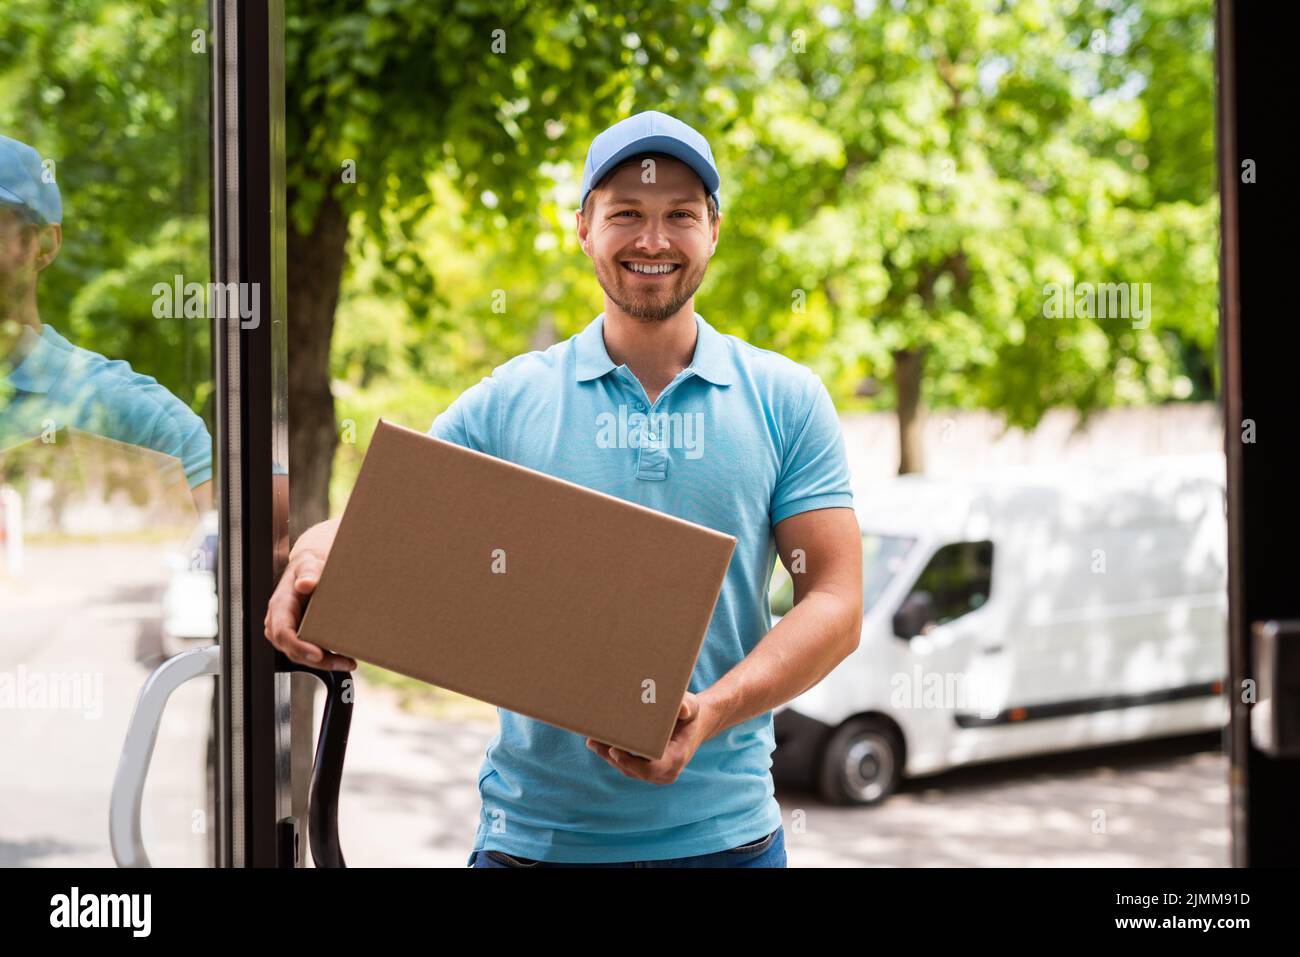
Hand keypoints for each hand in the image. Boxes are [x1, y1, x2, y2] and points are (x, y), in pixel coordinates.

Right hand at [263, 553, 355, 670]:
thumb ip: (308, 572)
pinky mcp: (297, 635)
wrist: (309, 570)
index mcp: (280, 605)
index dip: (298, 646)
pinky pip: (307, 652)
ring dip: (324, 663)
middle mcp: (279, 621)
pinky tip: (343, 659)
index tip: (317, 655)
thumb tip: (306, 584)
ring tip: (348, 662)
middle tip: (344, 662)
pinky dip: (324, 659)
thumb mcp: (309, 565)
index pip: (282, 632)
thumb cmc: (308, 567)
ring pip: (300, 655)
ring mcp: (287, 630)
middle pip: (292, 650)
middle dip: (318, 661)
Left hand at [586, 691, 714, 784]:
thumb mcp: (692, 707)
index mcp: (676, 759)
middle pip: (632, 770)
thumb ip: (688, 706)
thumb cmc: (691, 714)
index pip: (650, 769)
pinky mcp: (646, 770)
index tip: (614, 750)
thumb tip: (682, 708)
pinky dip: (612, 755)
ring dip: (608, 756)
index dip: (631, 763)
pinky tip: (597, 742)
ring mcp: (656, 774)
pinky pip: (627, 766)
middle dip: (611, 756)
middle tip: (593, 740)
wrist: (695, 726)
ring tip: (591, 739)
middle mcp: (665, 772)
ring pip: (627, 769)